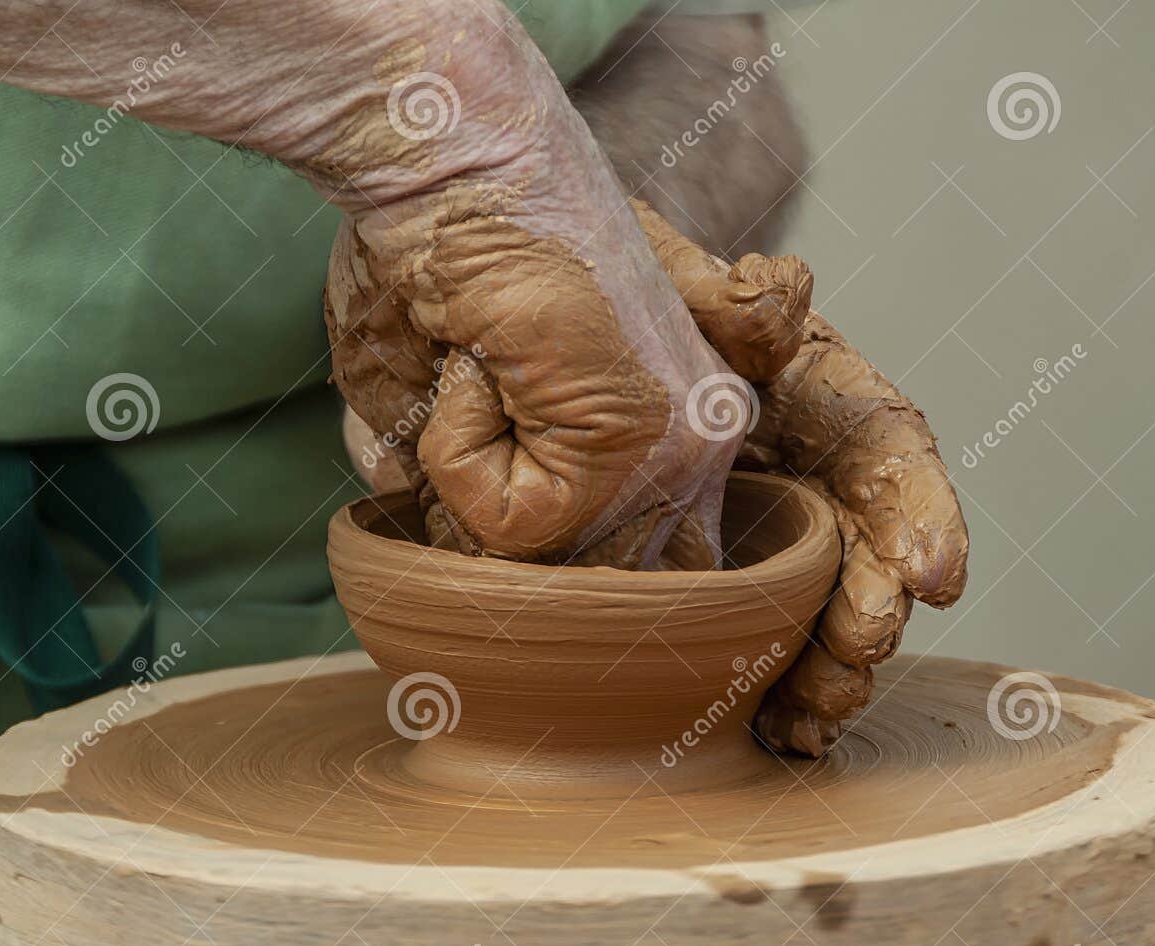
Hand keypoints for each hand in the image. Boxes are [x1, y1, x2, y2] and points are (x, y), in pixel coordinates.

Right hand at [323, 56, 743, 566]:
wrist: (454, 156)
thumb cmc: (447, 250)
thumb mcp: (453, 387)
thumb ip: (469, 487)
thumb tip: (453, 538)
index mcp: (688, 423)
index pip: (634, 562)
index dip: (527, 522)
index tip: (498, 397)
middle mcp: (707, 439)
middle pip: (596, 580)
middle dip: (499, 514)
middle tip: (484, 390)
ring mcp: (689, 443)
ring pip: (547, 565)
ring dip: (475, 476)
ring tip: (487, 364)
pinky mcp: (646, 441)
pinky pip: (513, 529)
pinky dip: (458, 453)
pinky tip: (485, 359)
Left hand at [631, 201, 968, 755]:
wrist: (529, 326)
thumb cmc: (606, 292)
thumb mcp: (658, 280)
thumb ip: (723, 296)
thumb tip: (782, 298)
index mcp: (809, 391)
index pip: (885, 447)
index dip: (922, 511)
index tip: (931, 573)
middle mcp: (801, 466)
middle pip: (866, 546)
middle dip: (873, 607)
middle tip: (860, 651)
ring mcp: (761, 528)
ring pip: (820, 605)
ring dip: (830, 667)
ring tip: (815, 715)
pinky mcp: (713, 578)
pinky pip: (758, 637)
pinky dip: (777, 688)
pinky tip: (778, 733)